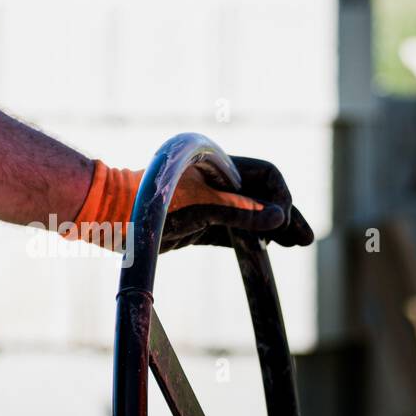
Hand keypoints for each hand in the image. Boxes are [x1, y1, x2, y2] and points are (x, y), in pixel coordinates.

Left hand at [163, 156, 313, 251]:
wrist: (109, 216)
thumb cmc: (152, 206)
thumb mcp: (201, 209)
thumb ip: (242, 212)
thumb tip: (280, 218)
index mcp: (220, 166)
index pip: (266, 176)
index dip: (282, 197)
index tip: (286, 222)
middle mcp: (219, 182)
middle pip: (264, 196)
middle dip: (286, 216)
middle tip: (306, 239)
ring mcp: (211, 203)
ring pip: (252, 215)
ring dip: (273, 230)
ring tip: (297, 245)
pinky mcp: (201, 224)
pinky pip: (236, 231)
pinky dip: (253, 240)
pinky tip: (270, 250)